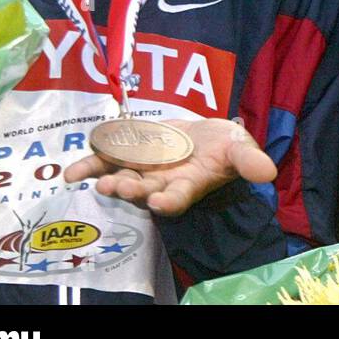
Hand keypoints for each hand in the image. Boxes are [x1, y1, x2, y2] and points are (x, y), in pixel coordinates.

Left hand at [64, 118, 275, 216]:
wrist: (208, 136)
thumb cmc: (227, 147)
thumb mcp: (241, 149)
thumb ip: (248, 161)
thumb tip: (268, 172)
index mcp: (190, 185)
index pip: (178, 199)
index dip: (168, 201)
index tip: (161, 202)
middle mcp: (162, 183)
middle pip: (145, 191)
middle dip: (133, 190)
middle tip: (122, 186)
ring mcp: (143, 170)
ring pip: (121, 178)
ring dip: (108, 180)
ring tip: (93, 181)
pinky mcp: (129, 154)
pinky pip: (106, 162)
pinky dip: (89, 165)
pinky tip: (70, 173)